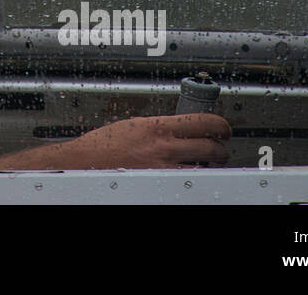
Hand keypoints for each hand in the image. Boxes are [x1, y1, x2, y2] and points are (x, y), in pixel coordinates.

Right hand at [59, 114, 231, 168]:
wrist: (85, 164)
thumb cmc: (103, 146)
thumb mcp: (134, 125)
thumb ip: (159, 127)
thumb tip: (180, 128)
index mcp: (157, 127)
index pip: (203, 121)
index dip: (220, 125)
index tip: (222, 127)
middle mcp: (163, 148)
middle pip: (212, 147)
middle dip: (221, 148)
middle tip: (219, 147)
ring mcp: (163, 170)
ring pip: (205, 168)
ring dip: (210, 165)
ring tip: (207, 163)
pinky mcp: (159, 185)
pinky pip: (187, 181)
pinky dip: (191, 178)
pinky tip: (187, 175)